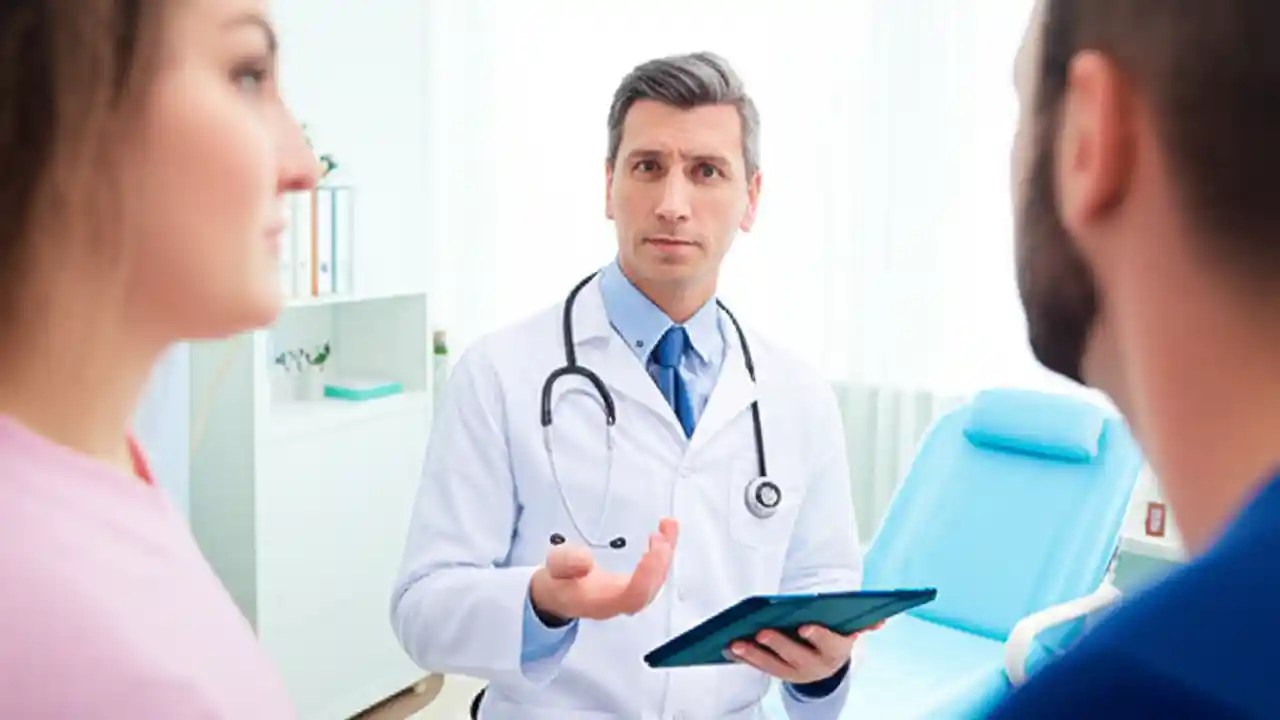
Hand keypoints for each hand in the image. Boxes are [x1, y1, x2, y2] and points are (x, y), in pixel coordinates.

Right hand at [529, 519, 678, 622]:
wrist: (556, 596)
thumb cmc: (558, 583)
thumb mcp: (554, 570)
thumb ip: (566, 563)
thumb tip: (585, 559)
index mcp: (602, 603)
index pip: (634, 595)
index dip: (647, 574)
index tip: (654, 547)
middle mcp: (620, 603)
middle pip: (650, 589)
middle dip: (661, 561)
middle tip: (664, 533)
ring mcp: (629, 596)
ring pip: (656, 581)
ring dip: (666, 554)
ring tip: (668, 526)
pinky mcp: (634, 586)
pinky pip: (655, 573)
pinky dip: (663, 554)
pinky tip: (664, 534)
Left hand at [727, 621, 884, 684]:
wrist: (828, 662)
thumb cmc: (835, 634)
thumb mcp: (849, 629)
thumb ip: (863, 623)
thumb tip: (881, 621)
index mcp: (837, 651)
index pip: (829, 643)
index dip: (817, 635)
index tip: (805, 626)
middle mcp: (816, 666)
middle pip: (796, 656)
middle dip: (778, 644)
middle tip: (761, 631)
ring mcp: (796, 673)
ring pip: (773, 666)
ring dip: (753, 655)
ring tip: (733, 642)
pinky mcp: (778, 674)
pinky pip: (760, 668)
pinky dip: (745, 659)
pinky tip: (728, 648)